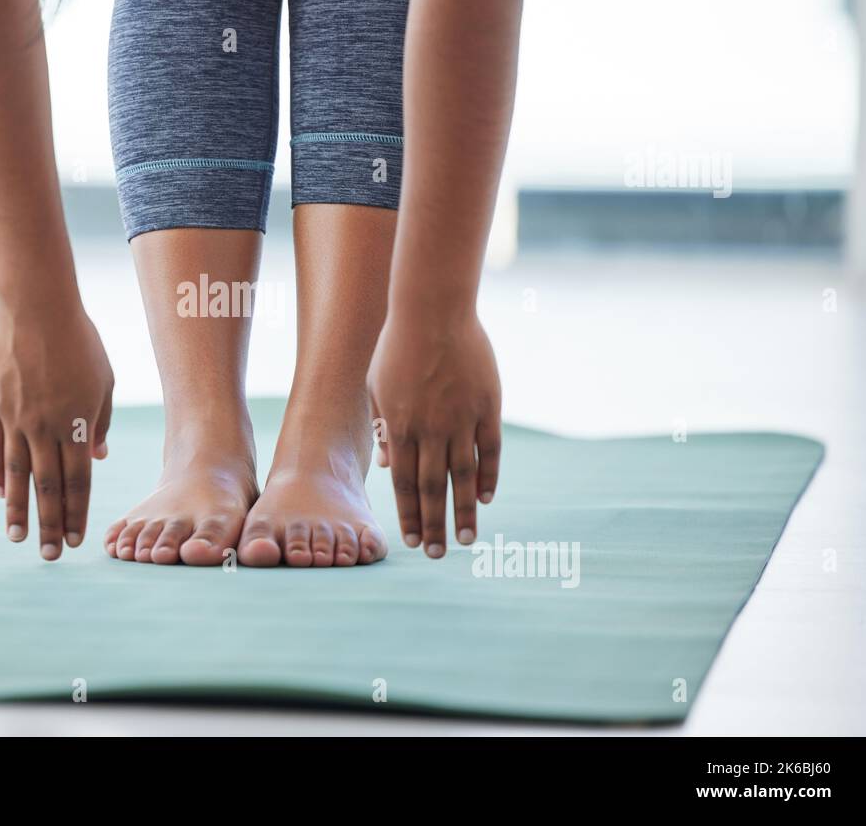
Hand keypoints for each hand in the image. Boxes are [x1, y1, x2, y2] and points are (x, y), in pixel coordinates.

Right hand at [0, 302, 113, 559]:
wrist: (37, 306)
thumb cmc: (80, 341)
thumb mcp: (103, 380)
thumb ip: (99, 421)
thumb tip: (96, 456)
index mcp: (76, 424)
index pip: (78, 481)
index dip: (78, 513)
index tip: (78, 540)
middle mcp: (44, 427)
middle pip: (47, 486)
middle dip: (50, 524)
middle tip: (50, 556)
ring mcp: (14, 417)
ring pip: (15, 474)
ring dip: (16, 509)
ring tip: (17, 538)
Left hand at [367, 311, 500, 557]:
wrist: (432, 310)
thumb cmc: (397, 345)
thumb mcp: (377, 385)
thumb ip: (382, 427)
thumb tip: (385, 467)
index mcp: (398, 426)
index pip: (402, 482)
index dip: (408, 514)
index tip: (412, 540)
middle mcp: (429, 429)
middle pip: (432, 488)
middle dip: (434, 524)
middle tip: (438, 554)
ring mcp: (460, 419)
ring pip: (463, 476)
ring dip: (464, 511)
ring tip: (467, 539)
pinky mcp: (486, 406)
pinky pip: (489, 448)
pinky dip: (488, 475)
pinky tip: (487, 498)